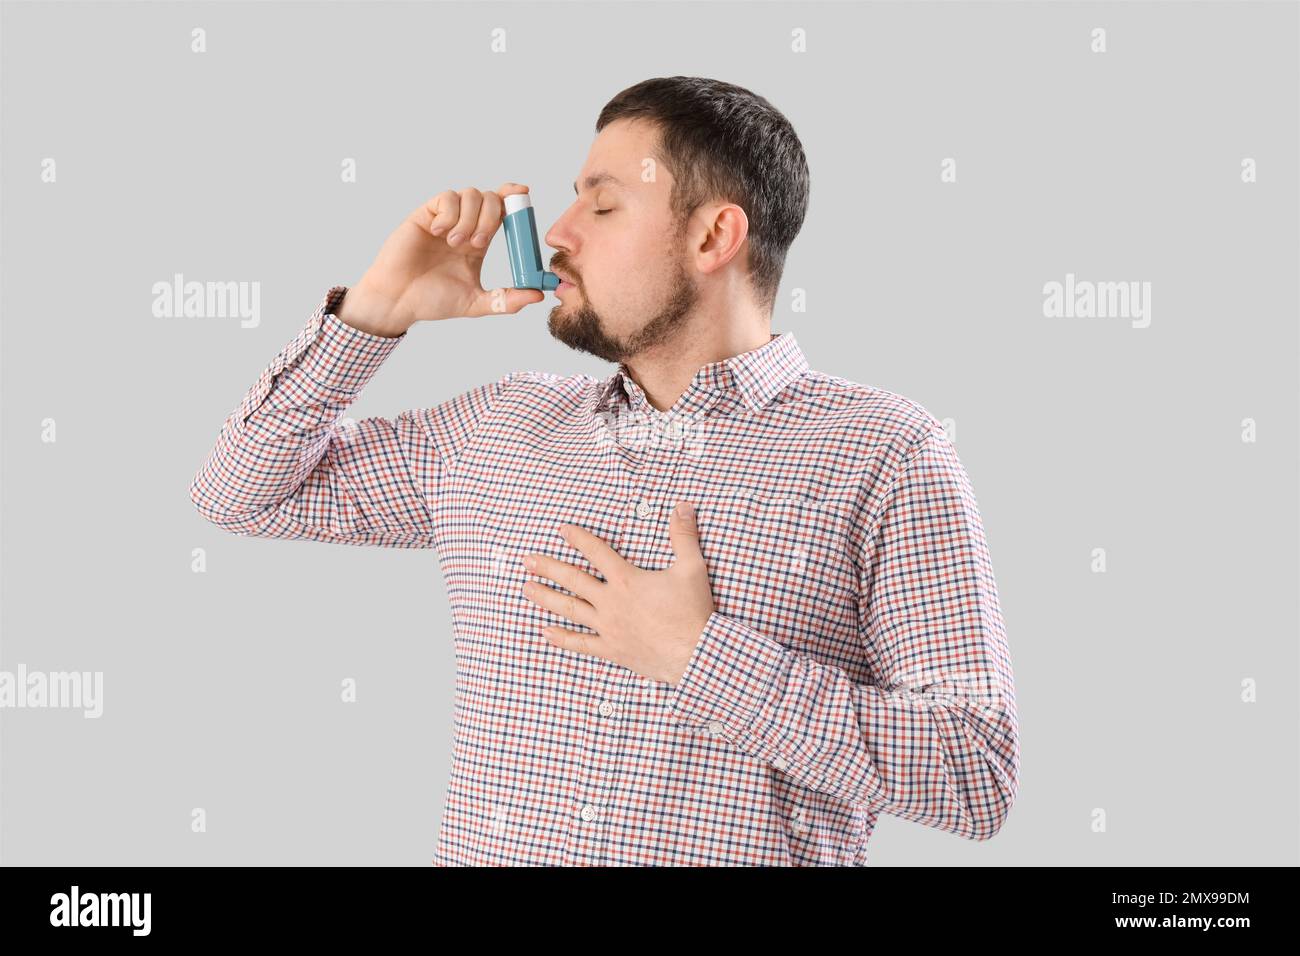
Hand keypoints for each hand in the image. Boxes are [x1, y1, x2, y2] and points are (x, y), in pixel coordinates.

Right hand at [338, 182, 546, 334]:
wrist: (398, 300)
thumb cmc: (431, 301)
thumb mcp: (475, 303)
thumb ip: (506, 300)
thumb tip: (538, 296)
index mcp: (479, 242)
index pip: (502, 210)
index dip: (514, 197)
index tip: (524, 195)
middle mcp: (465, 226)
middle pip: (490, 198)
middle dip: (491, 217)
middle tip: (478, 243)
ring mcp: (445, 219)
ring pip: (470, 194)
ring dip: (469, 218)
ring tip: (456, 244)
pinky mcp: (426, 215)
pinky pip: (446, 198)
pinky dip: (449, 214)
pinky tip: (439, 233)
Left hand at [520, 501, 715, 684]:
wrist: (696, 654)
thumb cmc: (694, 612)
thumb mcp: (692, 568)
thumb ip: (683, 535)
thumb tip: (682, 505)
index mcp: (627, 580)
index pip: (597, 553)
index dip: (579, 539)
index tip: (562, 530)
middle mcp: (611, 602)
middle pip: (573, 580)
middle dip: (548, 568)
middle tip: (528, 560)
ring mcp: (608, 628)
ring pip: (570, 609)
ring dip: (546, 598)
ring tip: (527, 588)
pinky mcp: (612, 650)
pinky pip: (581, 644)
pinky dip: (562, 638)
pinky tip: (546, 632)